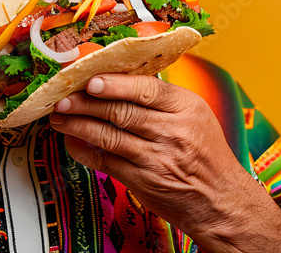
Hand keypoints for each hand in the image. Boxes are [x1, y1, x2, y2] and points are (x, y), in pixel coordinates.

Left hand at [48, 74, 280, 251]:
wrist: (221, 200)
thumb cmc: (205, 155)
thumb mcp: (195, 116)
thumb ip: (162, 99)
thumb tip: (118, 79)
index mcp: (187, 107)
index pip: (146, 89)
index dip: (115, 84)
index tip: (90, 80)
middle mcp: (173, 131)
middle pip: (121, 111)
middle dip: (85, 103)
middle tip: (63, 97)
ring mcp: (158, 158)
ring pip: (109, 136)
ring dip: (78, 125)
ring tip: (59, 117)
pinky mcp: (144, 181)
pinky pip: (107, 162)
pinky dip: (85, 151)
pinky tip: (72, 142)